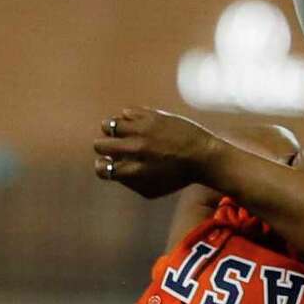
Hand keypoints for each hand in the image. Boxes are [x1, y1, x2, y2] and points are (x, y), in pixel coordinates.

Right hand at [94, 108, 218, 198]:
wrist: (204, 157)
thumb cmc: (177, 177)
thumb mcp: (151, 190)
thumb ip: (127, 182)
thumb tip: (111, 169)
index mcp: (134, 171)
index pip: (101, 167)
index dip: (102, 166)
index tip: (110, 163)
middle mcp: (135, 150)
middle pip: (99, 144)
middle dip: (105, 148)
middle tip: (117, 149)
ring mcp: (143, 131)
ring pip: (109, 124)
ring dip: (113, 131)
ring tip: (125, 134)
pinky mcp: (151, 116)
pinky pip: (126, 112)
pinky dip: (129, 119)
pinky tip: (139, 126)